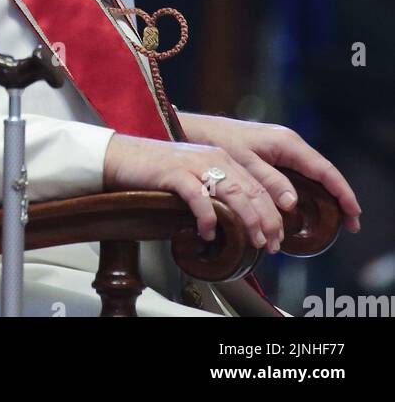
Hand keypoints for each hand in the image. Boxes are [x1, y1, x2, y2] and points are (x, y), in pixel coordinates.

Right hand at [103, 132, 286, 251]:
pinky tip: (208, 233)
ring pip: (232, 192)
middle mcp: (213, 157)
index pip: (257, 186)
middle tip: (270, 245)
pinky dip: (208, 217)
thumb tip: (239, 224)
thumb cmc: (158, 172)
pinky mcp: (174, 172)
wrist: (122, 156)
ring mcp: (194, 163)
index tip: (278, 237)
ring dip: (246, 220)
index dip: (272, 213)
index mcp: (222, 157)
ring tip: (251, 240)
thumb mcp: (196, 176)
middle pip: (251, 190)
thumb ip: (217, 191)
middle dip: (266, 220)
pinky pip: (198, 196)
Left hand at [175, 112, 360, 235]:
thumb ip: (269, 182)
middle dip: (338, 198)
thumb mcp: (244, 164)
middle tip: (350, 225)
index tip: (354, 213)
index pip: (324, 170)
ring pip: (311, 175)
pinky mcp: (272, 155)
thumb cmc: (219, 142)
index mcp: (287, 143)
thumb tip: (293, 203)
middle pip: (322, 173)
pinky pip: (298, 175)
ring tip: (335, 222)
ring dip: (323, 197)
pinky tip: (310, 209)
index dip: (342, 192)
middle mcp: (288, 144)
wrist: (197, 129)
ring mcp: (281, 149)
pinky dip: (308, 192)